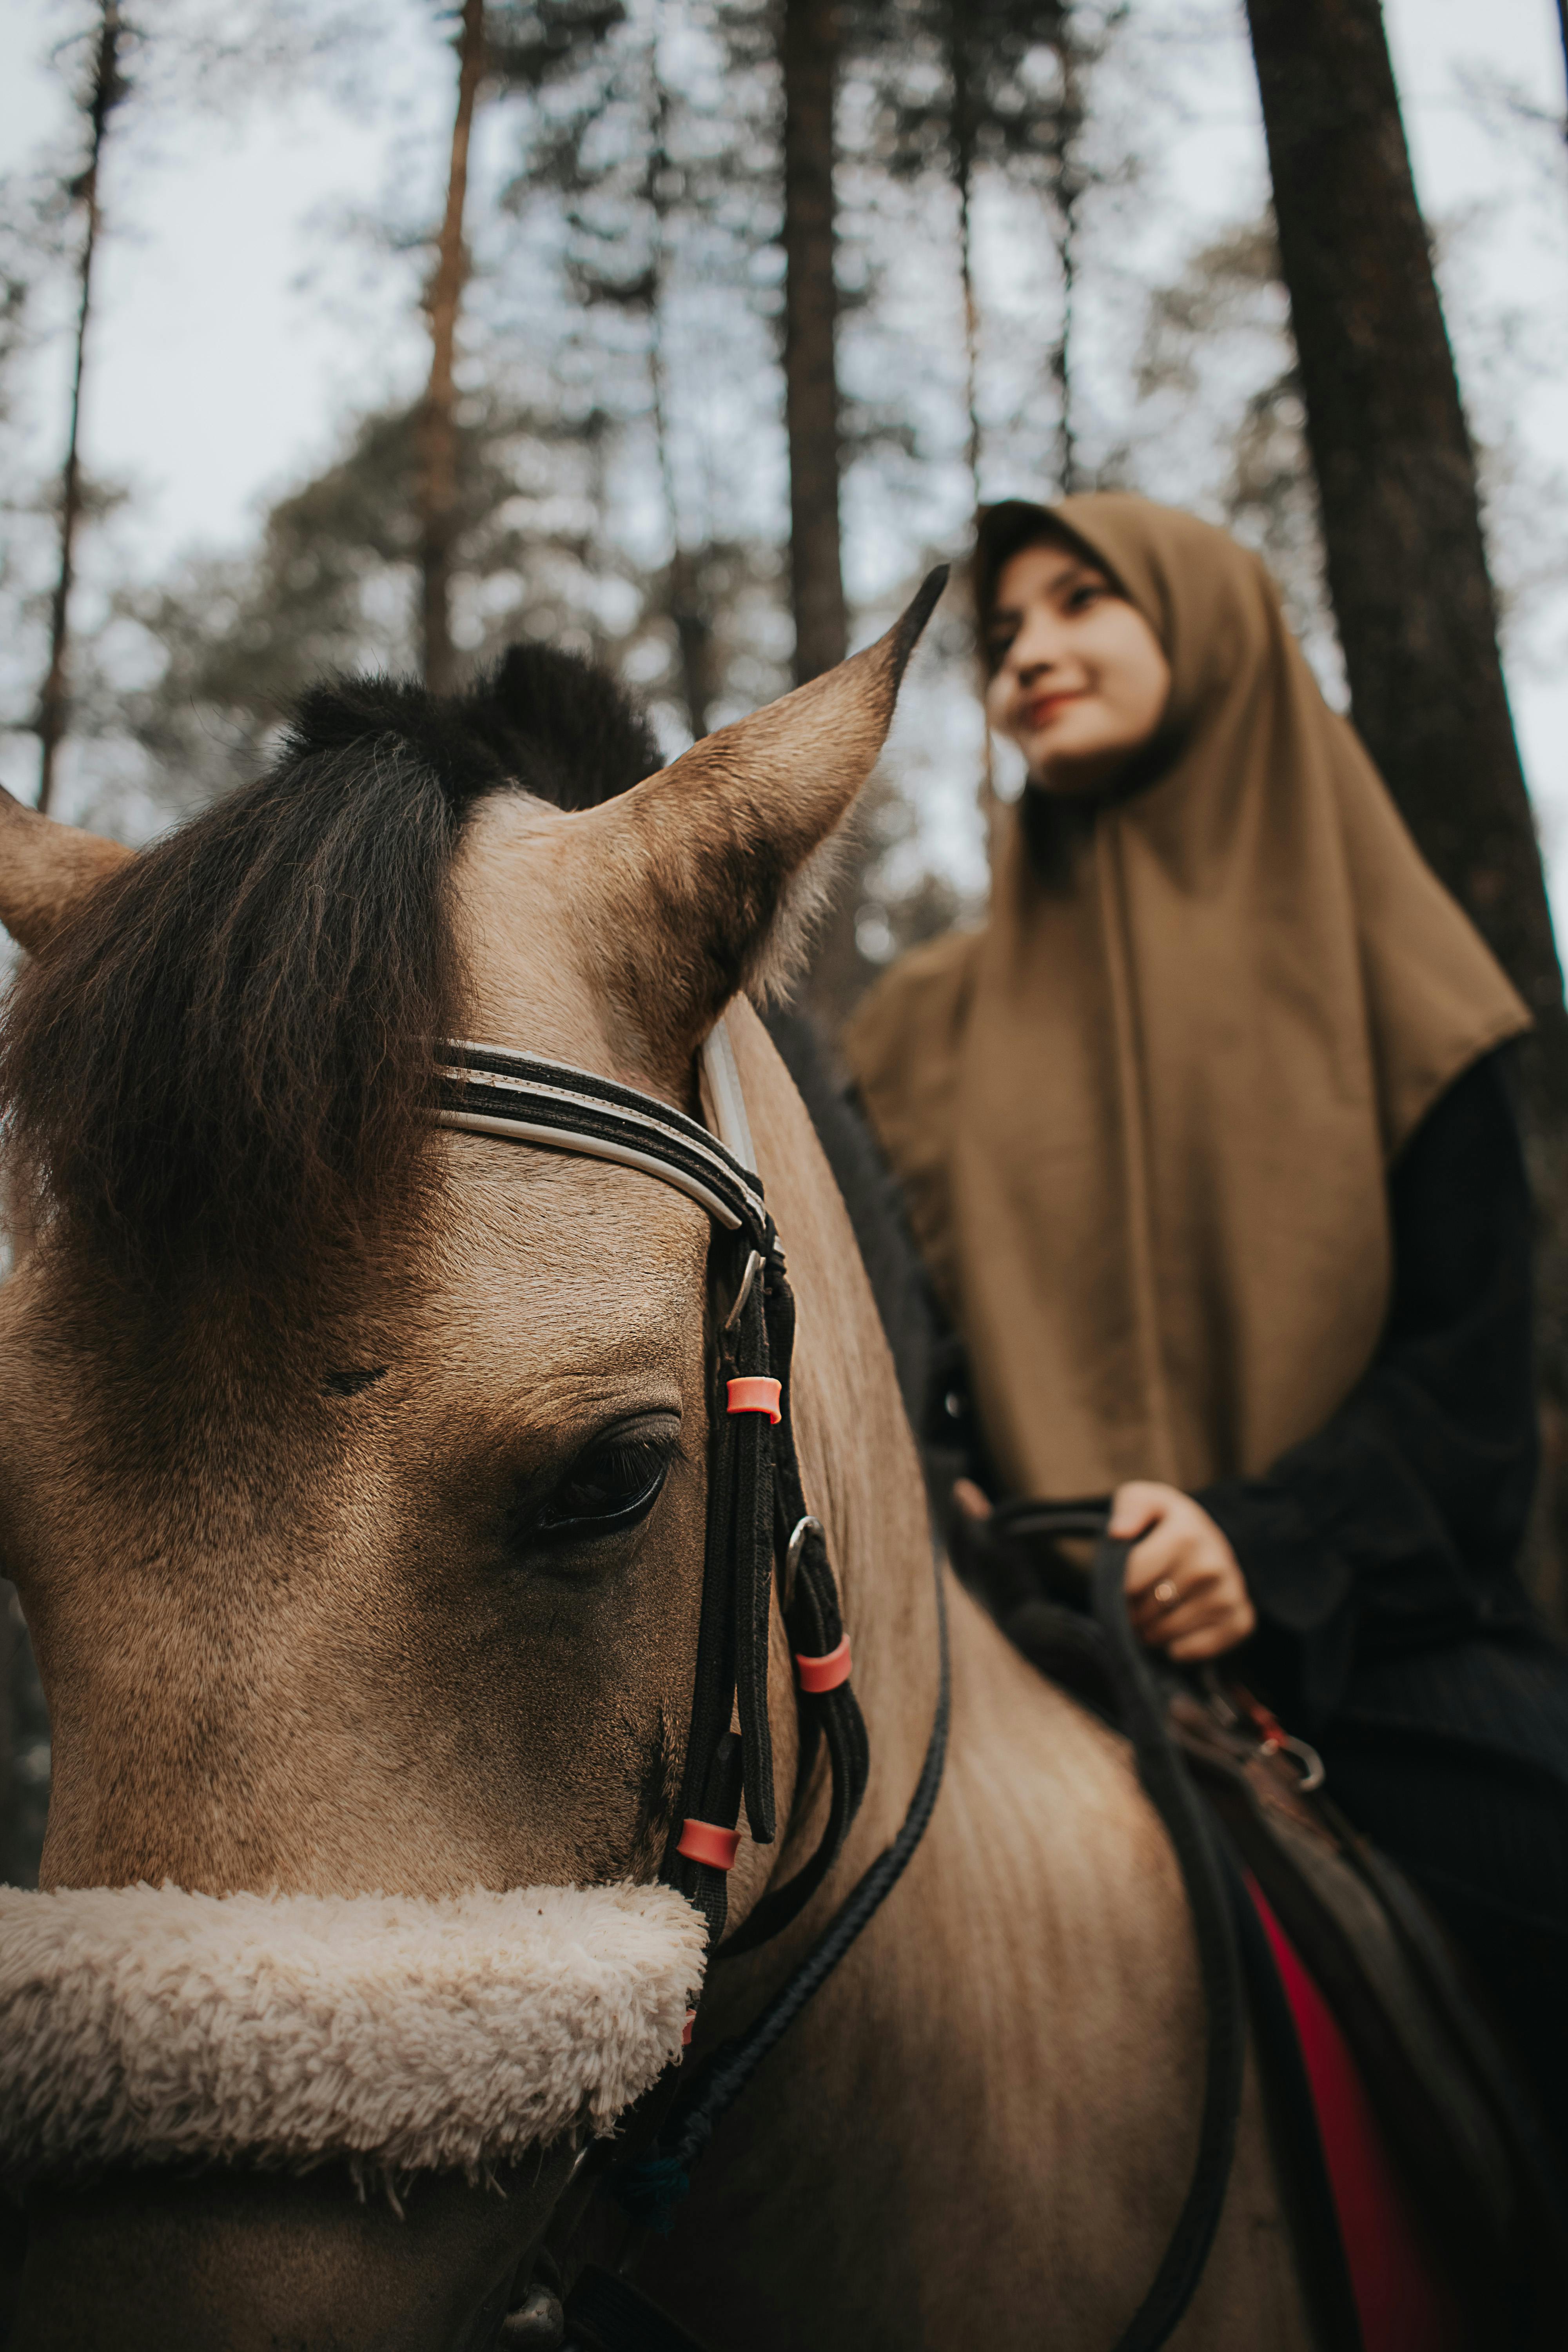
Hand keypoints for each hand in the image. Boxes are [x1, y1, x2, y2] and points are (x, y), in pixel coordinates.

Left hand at [1112, 1482, 1255, 1661]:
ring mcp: (1229, 1595)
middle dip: (1131, 1610)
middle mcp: (1212, 1566)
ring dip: (1149, 1631)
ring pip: (1166, 1634)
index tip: (1121, 1581)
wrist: (1212, 1540)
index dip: (1116, 1588)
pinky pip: (1195, 1650)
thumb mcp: (1144, 1501)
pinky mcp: (1241, 1620)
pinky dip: (1177, 1648)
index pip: (1129, 1583)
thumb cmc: (1167, 1523)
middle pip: (1146, 1611)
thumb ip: (1128, 1509)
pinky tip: (1175, 1630)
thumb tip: (1118, 1532)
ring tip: (1152, 1613)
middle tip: (1135, 1600)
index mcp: (1186, 1535)